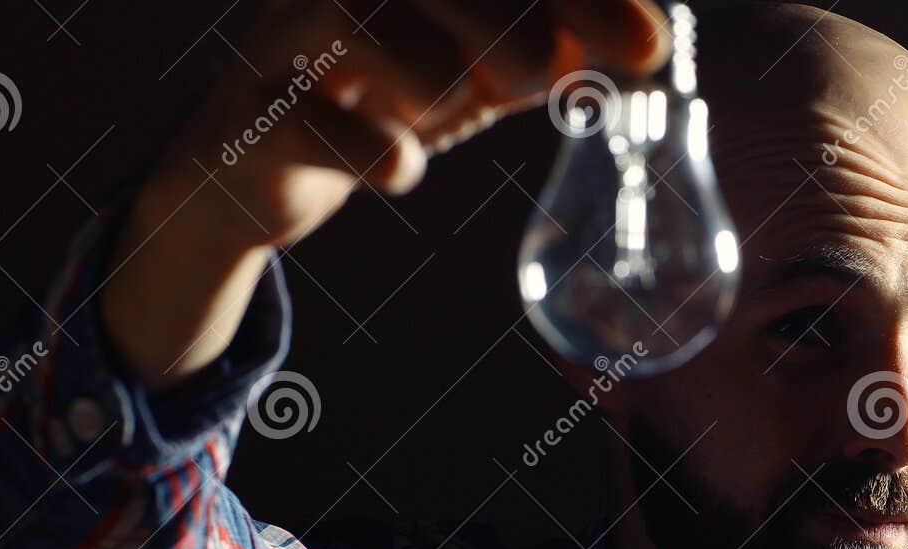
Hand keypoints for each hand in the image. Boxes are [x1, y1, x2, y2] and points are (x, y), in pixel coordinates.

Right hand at [103, 0, 667, 385]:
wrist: (261, 165)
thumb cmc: (384, 96)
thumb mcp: (481, 68)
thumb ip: (557, 50)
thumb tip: (651, 42)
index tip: (648, 45)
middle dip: (507, 22)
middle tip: (550, 75)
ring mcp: (287, 41)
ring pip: (355, 20)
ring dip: (430, 69)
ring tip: (453, 105)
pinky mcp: (256, 118)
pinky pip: (312, 122)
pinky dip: (370, 148)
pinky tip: (404, 168)